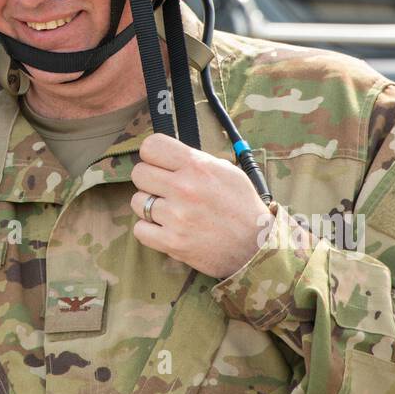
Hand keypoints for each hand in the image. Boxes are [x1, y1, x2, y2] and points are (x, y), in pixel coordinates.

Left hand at [129, 132, 273, 280]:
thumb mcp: (226, 171)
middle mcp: (184, 188)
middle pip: (139, 173)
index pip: (151, 146)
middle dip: (149, 180)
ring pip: (137, 202)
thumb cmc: (242, 206)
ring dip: (149, 206)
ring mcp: (176, 217)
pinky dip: (149, 230)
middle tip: (164, 189)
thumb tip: (167, 154)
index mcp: (197, 166)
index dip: (152, 155)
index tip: (160, 164)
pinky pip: (139, 230)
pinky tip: (165, 228)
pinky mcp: (172, 243)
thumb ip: (195, 160)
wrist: (257, 247)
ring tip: (169, 211)